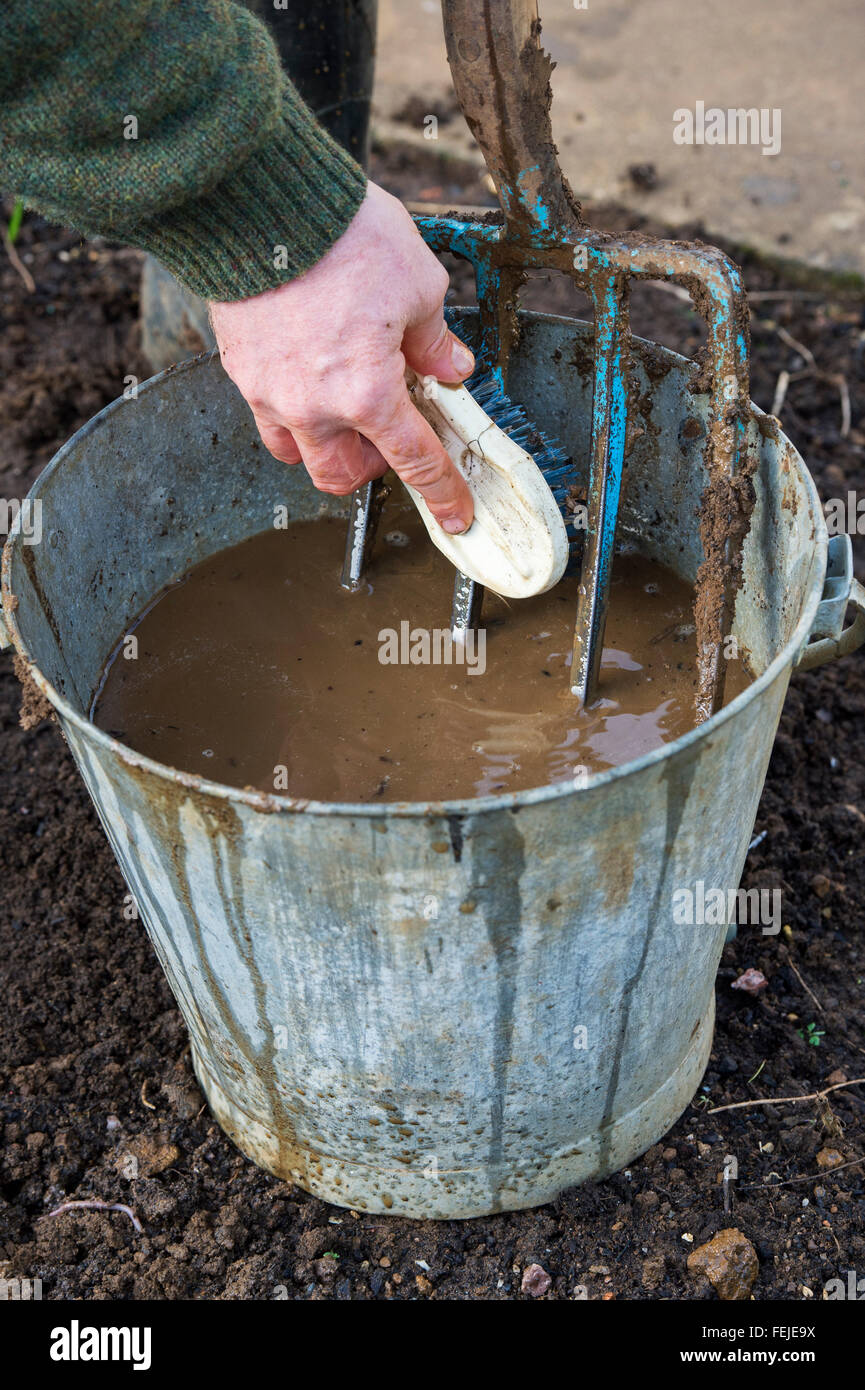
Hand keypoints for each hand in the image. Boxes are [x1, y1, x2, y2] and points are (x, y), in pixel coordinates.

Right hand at [209, 181, 474, 532]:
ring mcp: (269, 393)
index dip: (441, 492)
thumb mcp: (418, 283)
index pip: (413, 461)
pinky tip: (308, 374)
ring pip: (296, 453)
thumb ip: (434, 338)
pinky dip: (291, 409)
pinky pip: (266, 411)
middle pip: (341, 476)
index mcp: (368, 394)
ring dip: (324, 445)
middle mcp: (314, 408)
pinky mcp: (238, 369)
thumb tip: (448, 367)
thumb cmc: (343, 236)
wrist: (260, 201)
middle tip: (389, 437)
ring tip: (342, 409)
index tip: (455, 513)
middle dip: (370, 468)